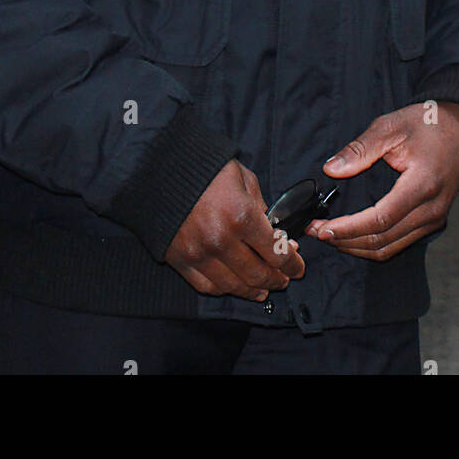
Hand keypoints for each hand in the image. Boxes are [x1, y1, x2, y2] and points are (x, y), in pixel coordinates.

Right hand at [164, 159, 304, 300]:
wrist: (160, 167)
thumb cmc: (205, 167)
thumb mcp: (242, 177)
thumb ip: (260, 205)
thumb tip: (272, 229)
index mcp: (242, 215)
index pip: (276, 251)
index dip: (292, 263)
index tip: (298, 267)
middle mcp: (222, 240)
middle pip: (258, 274)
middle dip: (276, 280)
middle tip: (284, 279)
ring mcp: (199, 253)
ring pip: (234, 286)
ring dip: (253, 291)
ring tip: (263, 290)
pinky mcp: (180, 260)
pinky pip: (207, 286)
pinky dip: (224, 290)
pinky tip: (234, 286)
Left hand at [303, 101, 458, 259]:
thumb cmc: (429, 123)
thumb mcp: (392, 125)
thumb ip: (361, 148)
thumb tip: (332, 169)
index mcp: (422, 185)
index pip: (380, 219)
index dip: (348, 228)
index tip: (322, 227)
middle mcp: (431, 209)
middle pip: (383, 240)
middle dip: (345, 240)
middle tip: (316, 232)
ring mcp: (434, 219)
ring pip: (390, 248)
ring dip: (357, 247)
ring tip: (330, 236)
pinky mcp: (433, 221)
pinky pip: (399, 243)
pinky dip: (373, 244)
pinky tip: (353, 235)